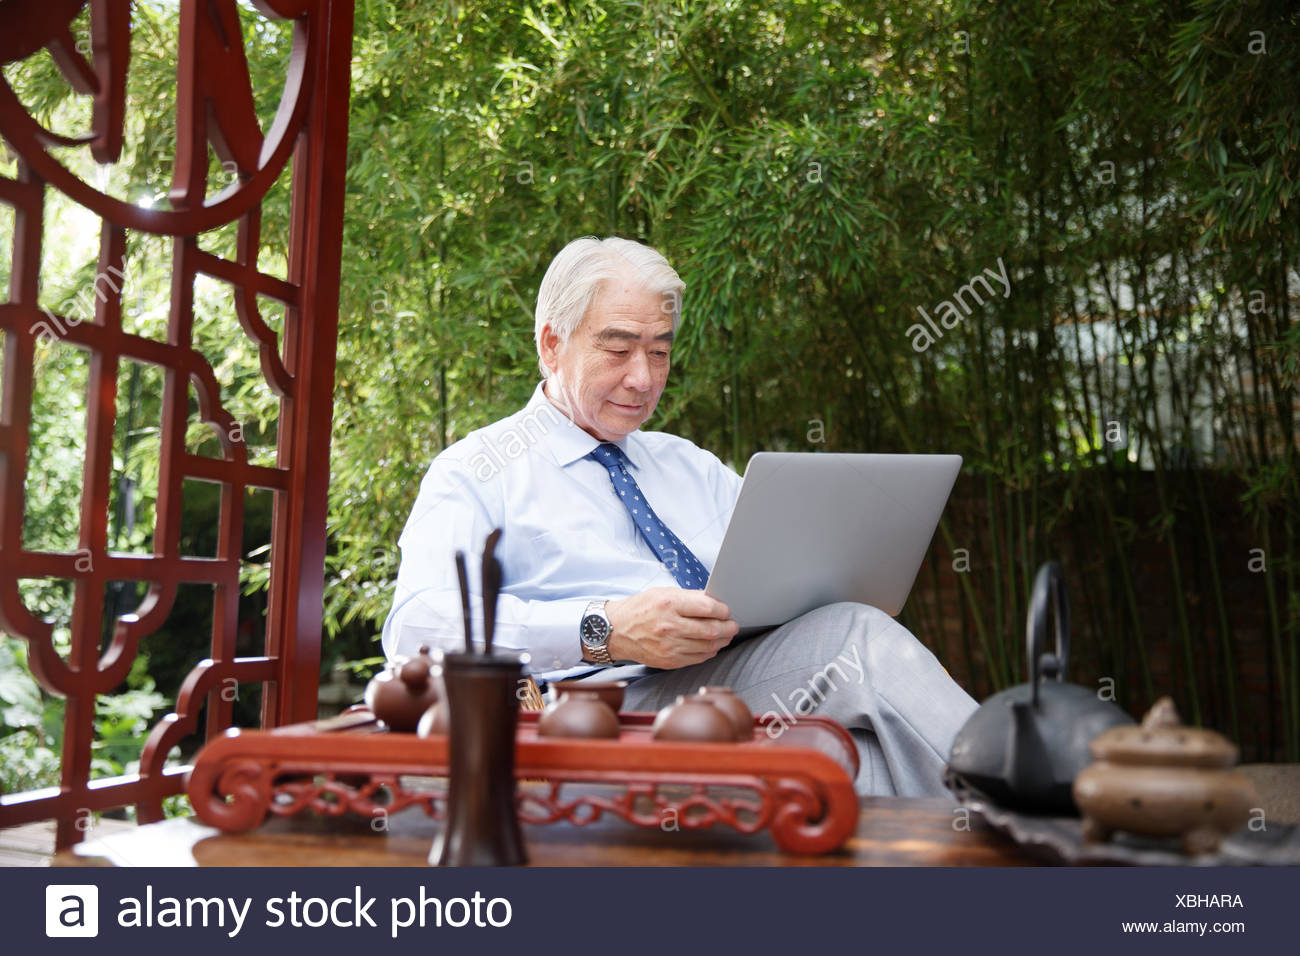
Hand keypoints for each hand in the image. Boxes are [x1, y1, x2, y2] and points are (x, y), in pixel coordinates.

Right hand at [604, 587, 738, 668]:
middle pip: (712, 630)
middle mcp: (669, 626)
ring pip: (708, 646)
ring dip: (722, 641)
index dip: (723, 610)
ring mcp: (669, 646)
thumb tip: (715, 603)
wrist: (615, 631)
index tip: (726, 610)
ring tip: (725, 635)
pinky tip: (711, 646)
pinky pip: (698, 658)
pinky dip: (709, 652)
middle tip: (732, 625)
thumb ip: (689, 597)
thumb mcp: (663, 593)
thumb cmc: (640, 609)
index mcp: (669, 604)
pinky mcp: (669, 661)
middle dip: (728, 627)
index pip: (707, 608)